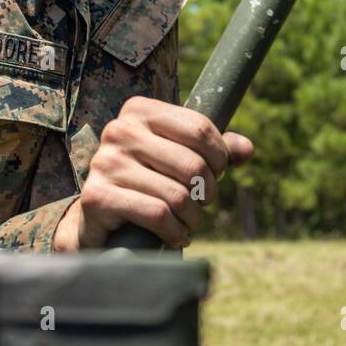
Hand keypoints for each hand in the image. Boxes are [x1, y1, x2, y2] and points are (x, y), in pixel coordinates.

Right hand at [54, 96, 254, 250]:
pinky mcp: (98, 197)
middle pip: (193, 165)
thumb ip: (214, 150)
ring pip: (177, 195)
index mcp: (140, 110)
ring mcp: (105, 163)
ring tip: (188, 222)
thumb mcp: (179, 158)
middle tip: (201, 203)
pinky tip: (175, 235)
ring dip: (192, 217)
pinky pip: (157, 215)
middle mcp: (119, 130)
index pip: (200, 128)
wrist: (98, 219)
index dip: (219, 158)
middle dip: (207, 192)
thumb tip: (247, 149)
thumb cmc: (147, 181)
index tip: (216, 174)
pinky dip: (175, 232)